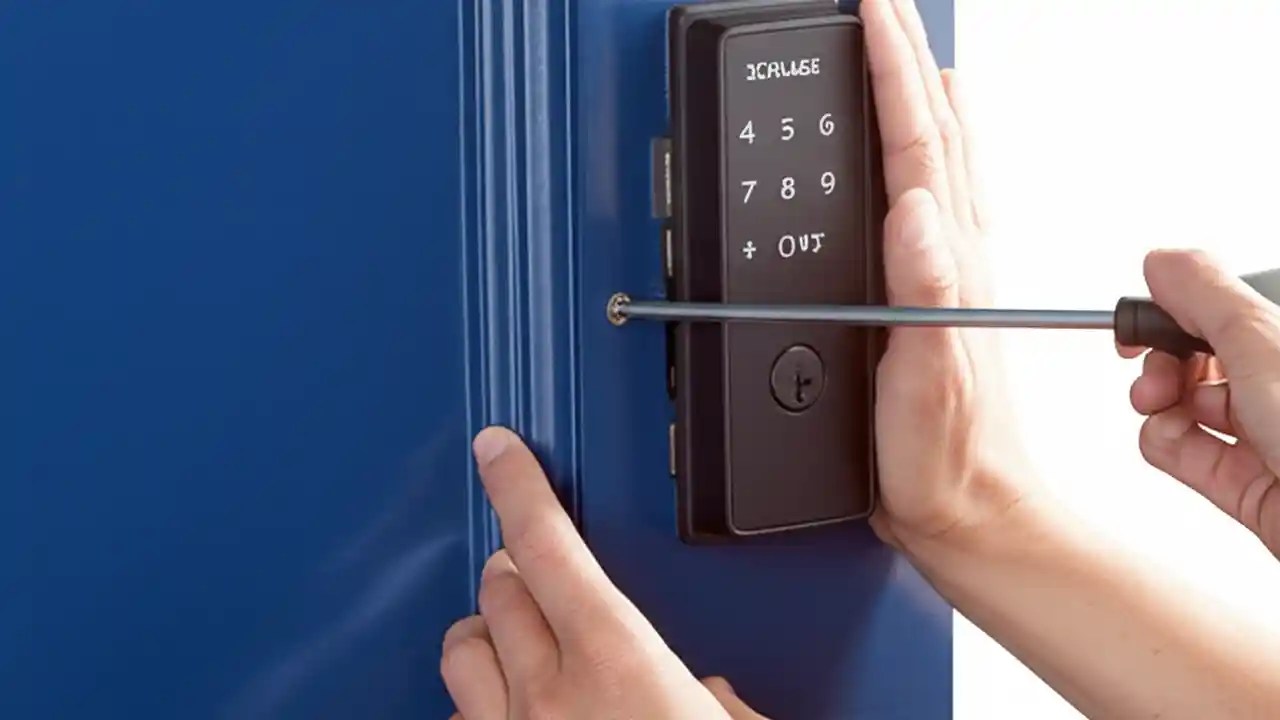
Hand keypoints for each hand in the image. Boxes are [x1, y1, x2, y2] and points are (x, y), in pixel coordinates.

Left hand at [441, 426, 767, 719]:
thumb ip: (717, 696)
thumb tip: (711, 695)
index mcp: (615, 661)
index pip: (548, 543)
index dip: (518, 485)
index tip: (499, 451)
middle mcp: (547, 694)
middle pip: (500, 586)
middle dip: (517, 566)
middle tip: (540, 570)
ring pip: (461, 647)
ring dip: (486, 629)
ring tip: (512, 635)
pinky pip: (461, 716)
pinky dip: (479, 701)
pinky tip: (507, 707)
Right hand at [860, 0, 1040, 551]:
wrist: (963, 507)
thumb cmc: (939, 454)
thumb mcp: (925, 374)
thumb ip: (923, 291)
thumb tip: (911, 211)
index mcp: (944, 262)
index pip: (917, 143)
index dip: (894, 72)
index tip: (873, 16)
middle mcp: (952, 256)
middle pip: (932, 131)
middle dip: (905, 59)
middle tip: (881, 9)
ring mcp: (947, 271)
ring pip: (936, 158)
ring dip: (917, 94)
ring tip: (901, 53)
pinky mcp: (933, 294)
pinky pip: (933, 199)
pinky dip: (922, 153)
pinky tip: (915, 154)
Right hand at [1127, 250, 1279, 556]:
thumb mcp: (1266, 346)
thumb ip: (1208, 298)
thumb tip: (1164, 262)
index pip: (1225, 313)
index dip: (1177, 310)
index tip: (1146, 315)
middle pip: (1200, 359)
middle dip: (1164, 361)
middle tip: (1159, 369)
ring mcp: (1268, 438)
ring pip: (1186, 405)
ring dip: (1160, 404)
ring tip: (1163, 407)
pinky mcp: (1247, 485)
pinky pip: (1182, 451)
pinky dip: (1164, 440)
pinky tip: (1172, 437)